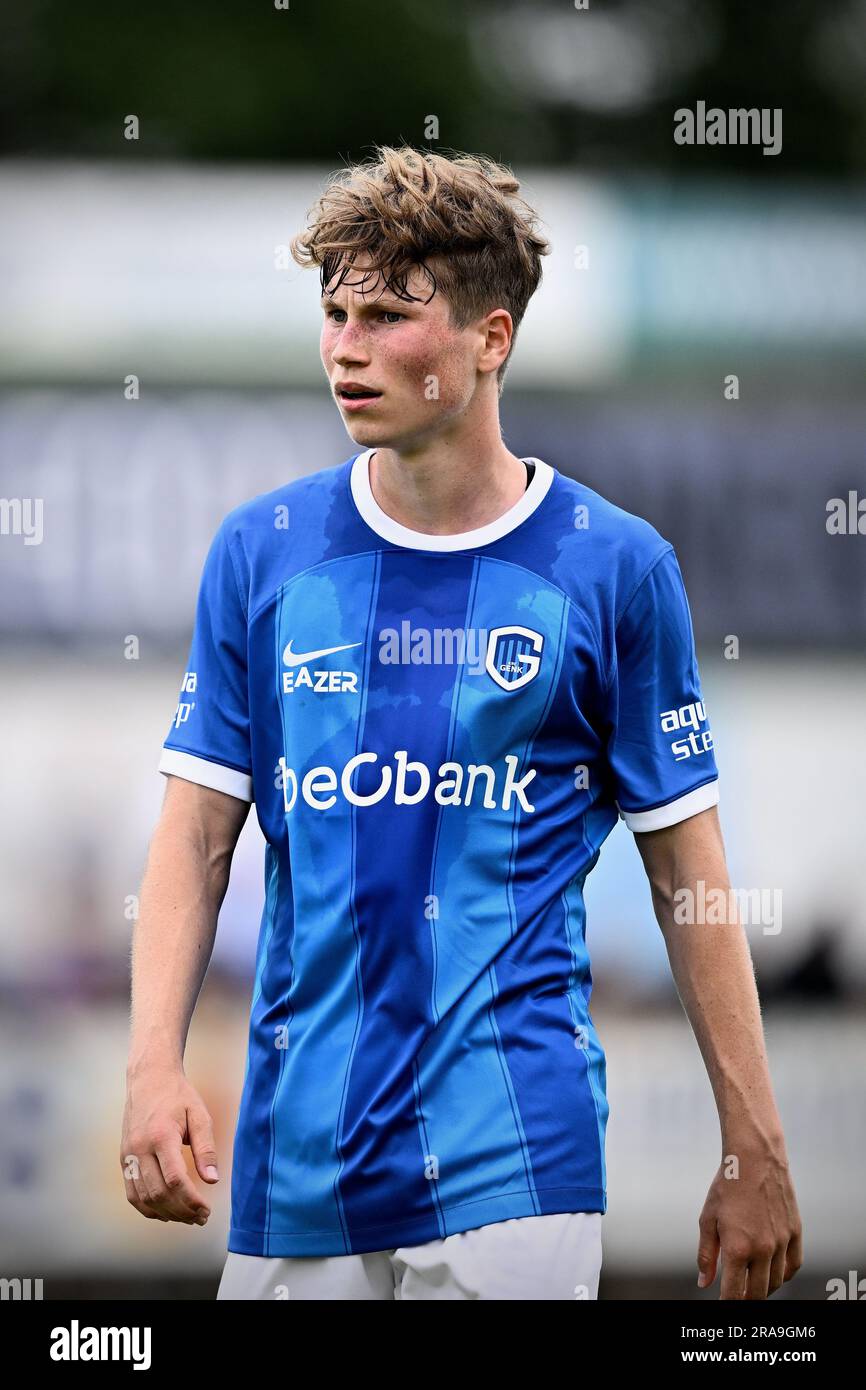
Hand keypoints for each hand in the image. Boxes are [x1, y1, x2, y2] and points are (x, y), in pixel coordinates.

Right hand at [121, 1064, 218, 1225]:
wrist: (149, 1079)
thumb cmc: (178, 1096)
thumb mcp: (199, 1115)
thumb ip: (206, 1148)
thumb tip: (212, 1180)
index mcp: (161, 1136)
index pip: (175, 1179)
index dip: (191, 1201)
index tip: (207, 1210)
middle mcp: (140, 1148)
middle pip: (159, 1193)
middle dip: (181, 1211)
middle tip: (201, 1218)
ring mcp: (128, 1155)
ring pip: (144, 1198)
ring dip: (166, 1214)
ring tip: (188, 1218)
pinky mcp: (123, 1159)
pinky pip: (132, 1193)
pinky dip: (148, 1208)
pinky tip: (166, 1213)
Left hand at [697, 1148, 802, 1297]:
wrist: (756, 1159)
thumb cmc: (727, 1187)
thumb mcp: (708, 1219)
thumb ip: (706, 1254)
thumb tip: (704, 1282)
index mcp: (738, 1248)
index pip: (734, 1293)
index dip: (727, 1303)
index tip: (723, 1304)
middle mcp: (763, 1249)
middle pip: (757, 1294)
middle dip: (745, 1300)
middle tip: (736, 1296)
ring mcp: (782, 1242)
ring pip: (775, 1282)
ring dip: (763, 1288)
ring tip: (750, 1283)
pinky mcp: (795, 1233)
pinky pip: (792, 1266)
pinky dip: (782, 1275)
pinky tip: (771, 1271)